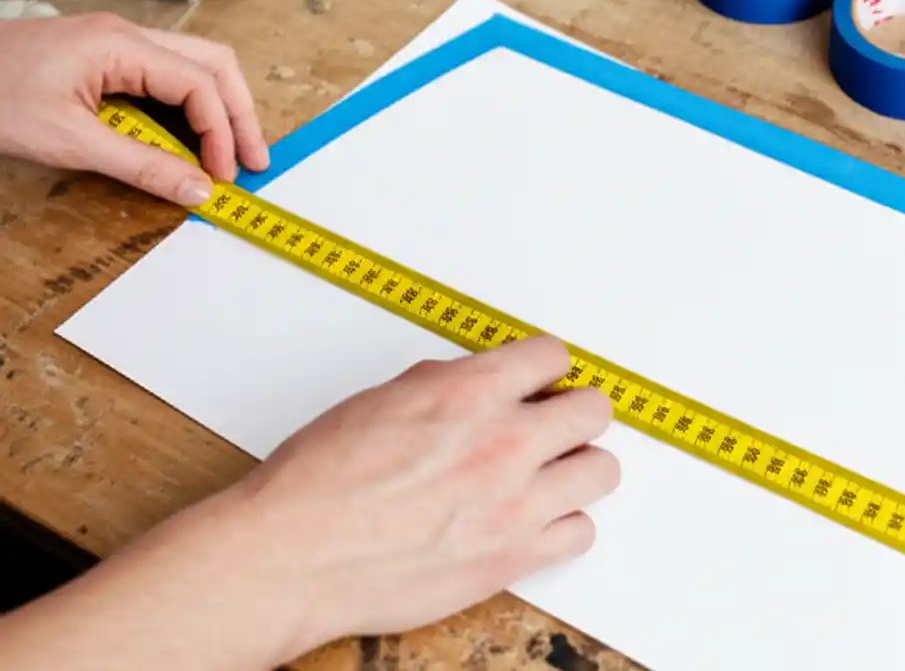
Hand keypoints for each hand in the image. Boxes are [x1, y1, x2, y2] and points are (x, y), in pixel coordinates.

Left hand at [0, 13, 269, 204]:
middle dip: (239, 115)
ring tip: (231, 155)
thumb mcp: (70, 142)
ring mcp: (117, 44)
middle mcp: (127, 37)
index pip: (199, 86)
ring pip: (195, 68)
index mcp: (121, 46)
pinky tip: (190, 142)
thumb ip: (142, 167)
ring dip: (219, 110)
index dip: (221, 134)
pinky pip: (166, 78)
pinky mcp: (105, 59)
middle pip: (213, 66)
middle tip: (253, 162)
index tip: (225, 177)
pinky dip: (188, 110)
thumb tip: (198, 190)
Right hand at [0, 336, 620, 670]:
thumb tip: (476, 382)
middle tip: (552, 427)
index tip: (542, 381)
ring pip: (602, 470)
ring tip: (548, 475)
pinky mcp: (514, 557)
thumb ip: (444, 386)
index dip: (546, 368)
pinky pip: (581, 532)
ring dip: (578, 468)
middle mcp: (502, 443)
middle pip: (594, 410)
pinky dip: (564, 525)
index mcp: (468, 392)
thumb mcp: (380, 400)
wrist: (294, 556)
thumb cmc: (319, 482)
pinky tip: (534, 520)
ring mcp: (515, 504)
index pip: (553, 356)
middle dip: (573, 414)